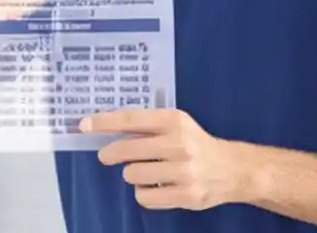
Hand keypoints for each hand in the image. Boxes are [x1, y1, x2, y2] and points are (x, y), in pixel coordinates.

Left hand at [83, 109, 245, 210]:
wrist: (232, 169)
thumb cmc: (195, 143)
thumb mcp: (176, 124)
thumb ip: (146, 125)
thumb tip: (104, 128)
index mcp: (174, 121)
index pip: (132, 119)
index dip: (104, 122)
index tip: (84, 125)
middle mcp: (180, 144)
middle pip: (128, 149)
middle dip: (110, 153)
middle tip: (106, 156)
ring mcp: (184, 171)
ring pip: (133, 175)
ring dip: (131, 174)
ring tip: (143, 172)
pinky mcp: (186, 195)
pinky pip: (145, 197)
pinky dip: (143, 193)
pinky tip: (154, 186)